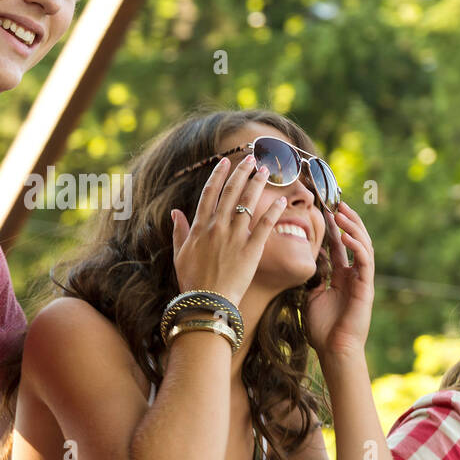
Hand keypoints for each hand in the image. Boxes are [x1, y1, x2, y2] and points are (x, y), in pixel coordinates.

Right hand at [170, 155, 287, 305]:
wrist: (207, 301)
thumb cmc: (193, 281)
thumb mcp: (180, 254)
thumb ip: (179, 231)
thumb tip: (175, 212)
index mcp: (200, 226)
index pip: (210, 193)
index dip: (219, 175)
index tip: (226, 162)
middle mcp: (217, 226)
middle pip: (231, 192)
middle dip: (242, 172)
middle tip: (252, 158)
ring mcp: (235, 236)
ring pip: (248, 202)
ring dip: (258, 184)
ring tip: (267, 170)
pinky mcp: (252, 249)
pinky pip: (265, 225)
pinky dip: (275, 211)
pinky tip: (283, 200)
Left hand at [304, 201, 374, 357]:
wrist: (334, 350)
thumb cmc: (322, 328)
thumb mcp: (312, 296)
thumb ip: (314, 277)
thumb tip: (306, 260)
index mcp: (341, 276)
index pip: (339, 245)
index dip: (333, 227)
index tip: (324, 209)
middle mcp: (353, 275)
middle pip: (354, 240)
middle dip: (347, 221)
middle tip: (336, 203)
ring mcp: (362, 280)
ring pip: (363, 245)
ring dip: (353, 227)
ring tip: (342, 212)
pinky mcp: (366, 287)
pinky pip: (364, 261)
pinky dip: (356, 246)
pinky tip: (345, 234)